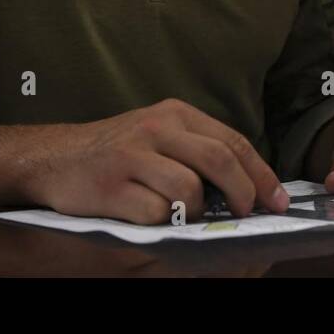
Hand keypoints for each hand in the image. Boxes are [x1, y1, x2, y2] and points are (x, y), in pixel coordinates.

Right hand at [28, 98, 287, 223]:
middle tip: (246, 214)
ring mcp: (133, 155)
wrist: (55, 157)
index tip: (277, 200)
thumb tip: (249, 184)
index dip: (261, 173)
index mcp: (176, 113)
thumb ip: (198, 149)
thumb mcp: (159, 133)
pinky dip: (163, 221)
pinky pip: (155, 212)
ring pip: (189, 188)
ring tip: (184, 213)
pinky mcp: (111, 186)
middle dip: (242, 193)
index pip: (233, 141)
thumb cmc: (118, 150)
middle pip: (219, 160)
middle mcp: (157, 127)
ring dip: (195, 210)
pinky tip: (152, 216)